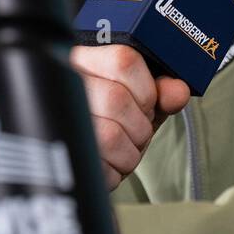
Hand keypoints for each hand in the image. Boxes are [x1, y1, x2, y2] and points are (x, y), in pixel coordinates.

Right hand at [69, 43, 190, 190]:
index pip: (123, 60)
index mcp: (84, 61)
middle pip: (116, 99)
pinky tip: (107, 162)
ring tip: (120, 149)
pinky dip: (114, 172)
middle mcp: (62, 85)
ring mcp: (56, 118)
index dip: (146, 89)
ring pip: (109, 135)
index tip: (146, 103)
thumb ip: (162, 93)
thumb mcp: (140, 103)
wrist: (82, 161)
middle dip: (139, 125)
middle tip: (133, 131)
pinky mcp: (58, 151)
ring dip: (128, 152)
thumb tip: (178, 92)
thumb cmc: (111, 125)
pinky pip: (99, 166)